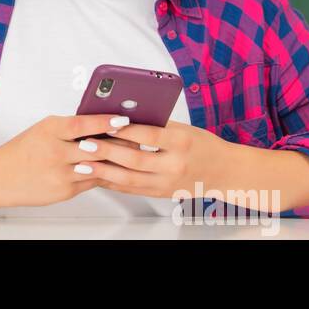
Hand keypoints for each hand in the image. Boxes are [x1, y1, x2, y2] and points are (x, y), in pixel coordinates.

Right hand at [0, 114, 133, 207]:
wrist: (0, 177)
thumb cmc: (22, 150)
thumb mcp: (43, 130)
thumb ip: (69, 127)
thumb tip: (99, 123)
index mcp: (49, 131)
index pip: (81, 125)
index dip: (104, 122)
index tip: (122, 118)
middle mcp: (55, 153)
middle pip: (95, 148)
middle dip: (119, 143)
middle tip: (139, 137)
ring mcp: (60, 174)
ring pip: (97, 167)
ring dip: (116, 161)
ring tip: (132, 153)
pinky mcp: (64, 191)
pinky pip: (91, 181)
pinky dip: (103, 174)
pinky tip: (114, 169)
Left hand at [78, 121, 234, 198]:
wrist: (223, 172)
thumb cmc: (202, 146)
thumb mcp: (184, 129)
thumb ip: (156, 124)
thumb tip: (124, 114)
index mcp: (182, 143)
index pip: (149, 135)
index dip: (125, 130)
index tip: (105, 123)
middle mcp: (174, 165)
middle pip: (134, 159)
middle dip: (106, 152)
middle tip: (85, 144)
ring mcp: (167, 183)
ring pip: (129, 179)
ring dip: (103, 170)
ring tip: (84, 162)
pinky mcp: (160, 194)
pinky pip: (132, 189)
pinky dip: (113, 182)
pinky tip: (98, 175)